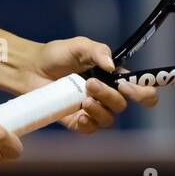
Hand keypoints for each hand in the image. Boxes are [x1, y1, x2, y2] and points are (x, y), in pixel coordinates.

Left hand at [28, 37, 158, 134]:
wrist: (30, 68)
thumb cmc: (56, 54)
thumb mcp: (79, 46)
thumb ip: (98, 51)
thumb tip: (112, 66)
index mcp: (113, 77)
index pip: (141, 90)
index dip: (144, 94)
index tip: (128, 87)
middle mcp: (106, 95)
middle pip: (122, 104)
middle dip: (109, 95)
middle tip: (90, 83)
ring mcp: (92, 109)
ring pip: (108, 119)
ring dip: (99, 109)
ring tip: (83, 98)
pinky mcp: (76, 121)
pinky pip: (91, 129)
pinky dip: (89, 124)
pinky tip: (80, 115)